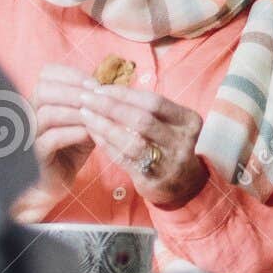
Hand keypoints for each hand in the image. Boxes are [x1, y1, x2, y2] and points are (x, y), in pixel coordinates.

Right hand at [30, 64, 96, 198]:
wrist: (59, 179)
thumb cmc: (74, 145)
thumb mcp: (86, 119)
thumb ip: (92, 102)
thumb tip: (109, 86)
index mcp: (40, 99)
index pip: (46, 73)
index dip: (72, 75)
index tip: (96, 84)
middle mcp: (29, 113)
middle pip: (44, 89)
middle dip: (75, 91)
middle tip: (98, 99)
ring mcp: (30, 134)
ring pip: (47, 113)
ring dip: (77, 112)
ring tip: (97, 117)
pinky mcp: (35, 155)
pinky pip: (51, 138)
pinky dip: (74, 133)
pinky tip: (90, 134)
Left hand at [79, 82, 206, 208]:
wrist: (184, 183)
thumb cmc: (169, 145)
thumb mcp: (170, 124)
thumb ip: (146, 109)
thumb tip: (108, 90)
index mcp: (188, 120)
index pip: (154, 101)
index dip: (125, 93)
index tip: (100, 88)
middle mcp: (182, 140)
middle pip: (142, 119)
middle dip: (110, 106)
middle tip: (85, 98)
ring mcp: (168, 161)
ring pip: (131, 140)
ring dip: (104, 126)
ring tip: (84, 115)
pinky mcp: (152, 178)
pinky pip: (124, 158)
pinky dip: (106, 144)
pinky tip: (92, 134)